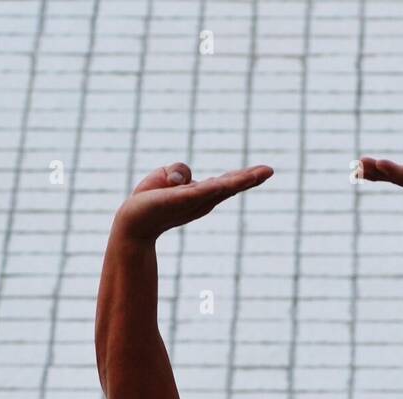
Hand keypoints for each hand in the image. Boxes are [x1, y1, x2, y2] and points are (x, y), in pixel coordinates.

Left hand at [113, 162, 273, 240]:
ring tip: (261, 173)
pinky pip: (202, 191)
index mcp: (203, 194)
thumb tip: (183, 179)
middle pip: (231, 186)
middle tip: (270, 170)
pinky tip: (228, 183)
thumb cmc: (149, 201)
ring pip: (223, 188)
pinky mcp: (183, 200)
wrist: (132, 223)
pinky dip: (216, 187)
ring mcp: (195, 201)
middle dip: (251, 178)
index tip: (266, 171)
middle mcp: (204, 200)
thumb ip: (179, 170)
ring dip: (242, 180)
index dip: (246, 176)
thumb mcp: (166, 175)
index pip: (228, 182)